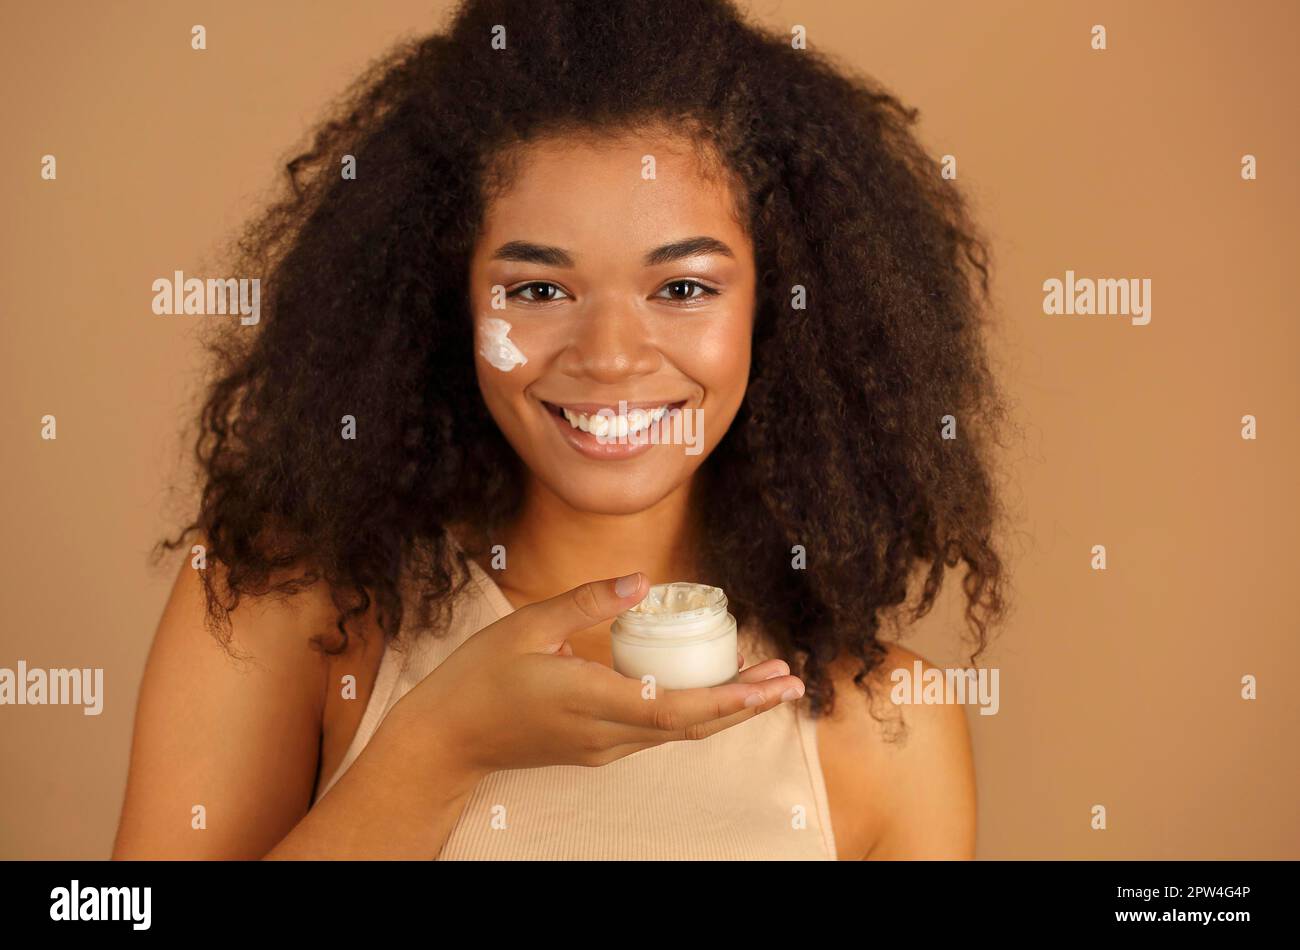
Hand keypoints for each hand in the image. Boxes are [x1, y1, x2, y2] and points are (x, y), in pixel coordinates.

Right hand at [382, 572, 804, 779]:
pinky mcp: (595, 749)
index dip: (731, 699)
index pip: (677, 708)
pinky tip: (706, 688)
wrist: (446, 739)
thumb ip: (587, 603)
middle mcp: (605, 735)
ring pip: (678, 732)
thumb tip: (642, 581)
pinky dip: (691, 711)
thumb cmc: (480, 677)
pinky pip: (654, 731)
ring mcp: (601, 748)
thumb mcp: (527, 626)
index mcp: (590, 701)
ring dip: (724, 709)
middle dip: (746, 704)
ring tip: (763, 681)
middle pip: (692, 726)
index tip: (772, 686)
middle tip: (792, 681)